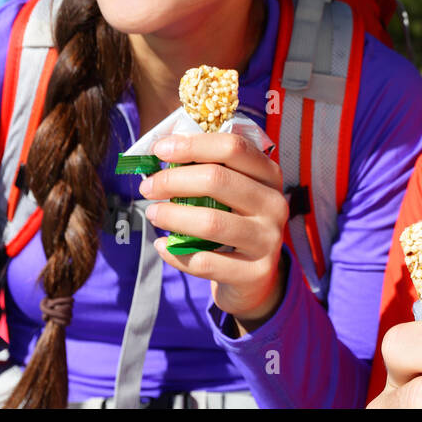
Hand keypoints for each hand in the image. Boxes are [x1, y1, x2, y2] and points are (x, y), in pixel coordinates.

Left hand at [140, 131, 288, 329]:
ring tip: (153, 213)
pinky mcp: (255, 272)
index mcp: (269, 174)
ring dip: (173, 216)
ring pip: (211, 222)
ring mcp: (268, 239)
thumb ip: (206, 169)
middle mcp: (274, 203)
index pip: (233, 148)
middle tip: (148, 187)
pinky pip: (205, 262)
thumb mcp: (232, 192)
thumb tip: (162, 147)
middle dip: (173, 180)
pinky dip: (176, 253)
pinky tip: (162, 245)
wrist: (255, 276)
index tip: (160, 149)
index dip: (192, 145)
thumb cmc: (234, 222)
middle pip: (218, 180)